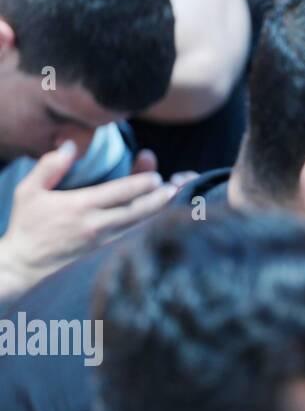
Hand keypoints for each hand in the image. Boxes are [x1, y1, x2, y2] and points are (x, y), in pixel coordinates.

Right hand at [0, 142, 180, 293]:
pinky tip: (162, 218)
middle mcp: (96, 225)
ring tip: (176, 198)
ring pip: (139, 226)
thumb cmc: (28, 224)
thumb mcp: (29, 191)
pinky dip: (150, 226)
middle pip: (138, 210)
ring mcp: (103, 241)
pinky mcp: (105, 252)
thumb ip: (50, 166)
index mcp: (80, 206)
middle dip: (160, 199)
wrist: (23, 265)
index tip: (157, 176)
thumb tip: (70, 145)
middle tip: (176, 187)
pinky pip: (133, 237)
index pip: (119, 193)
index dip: (141, 183)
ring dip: (160, 212)